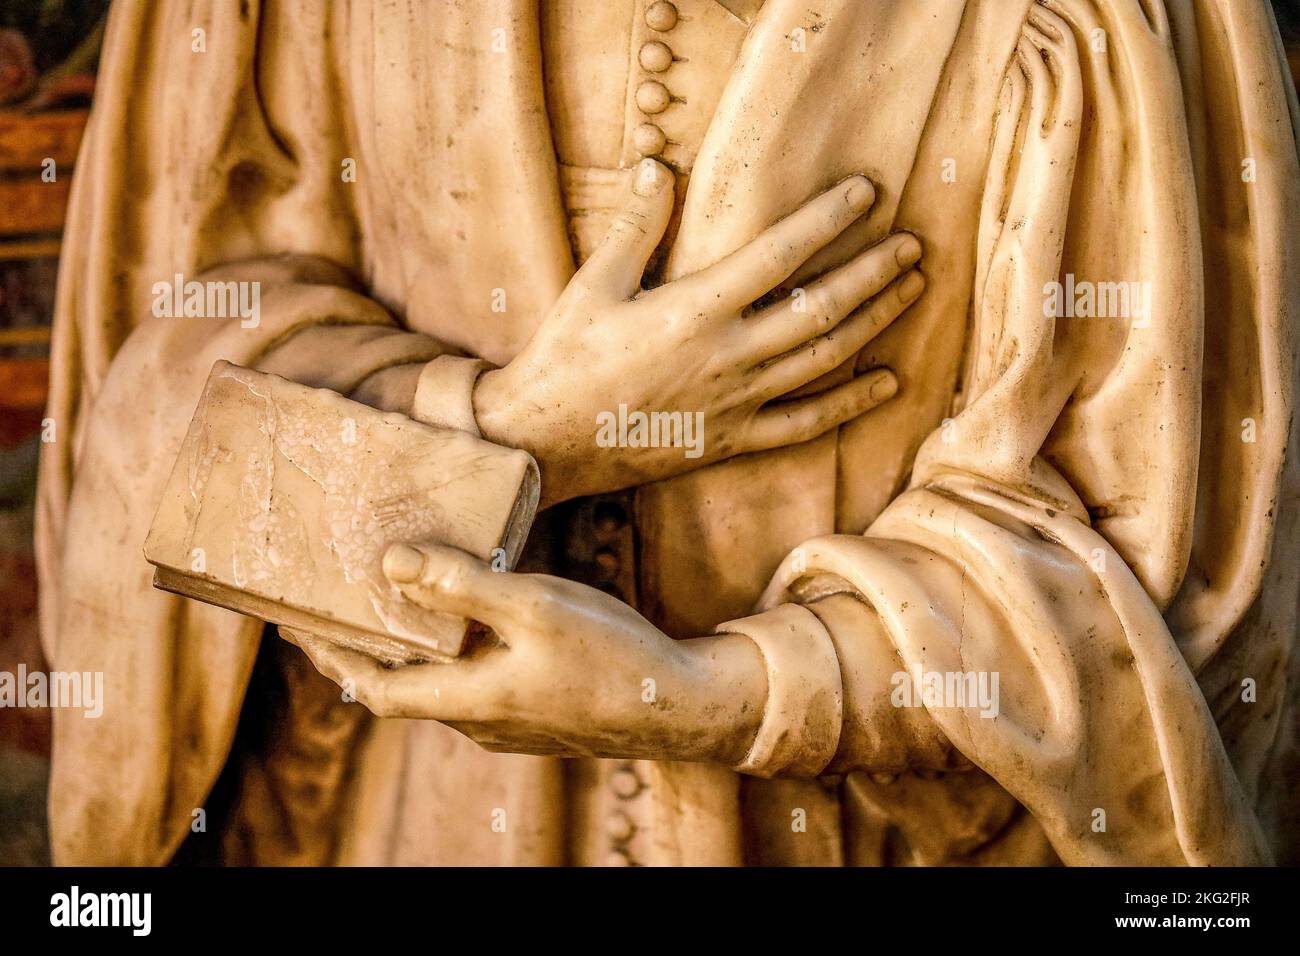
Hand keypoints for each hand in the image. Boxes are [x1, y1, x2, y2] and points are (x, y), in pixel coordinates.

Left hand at [282, 542, 768, 762]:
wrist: (680, 706)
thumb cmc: (611, 656)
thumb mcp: (535, 606)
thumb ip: (463, 585)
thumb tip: (391, 562)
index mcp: (470, 699)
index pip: (375, 689)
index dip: (330, 658)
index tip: (293, 624)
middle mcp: (481, 720)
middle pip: (403, 688)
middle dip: (362, 650)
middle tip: (330, 607)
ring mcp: (510, 722)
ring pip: (441, 685)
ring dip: (409, 650)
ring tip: (390, 604)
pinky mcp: (537, 713)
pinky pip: (475, 683)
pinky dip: (451, 653)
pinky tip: (468, 621)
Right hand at [473, 159, 924, 505]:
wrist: (547, 440)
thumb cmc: (566, 358)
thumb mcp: (594, 284)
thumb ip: (637, 226)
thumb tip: (659, 167)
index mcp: (694, 311)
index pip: (778, 254)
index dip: (826, 219)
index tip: (866, 192)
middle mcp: (727, 357)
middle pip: (820, 309)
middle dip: (872, 274)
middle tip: (914, 245)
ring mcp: (736, 402)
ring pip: (824, 361)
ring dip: (874, 323)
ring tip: (912, 291)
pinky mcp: (732, 439)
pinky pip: (804, 424)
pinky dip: (849, 404)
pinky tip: (887, 385)